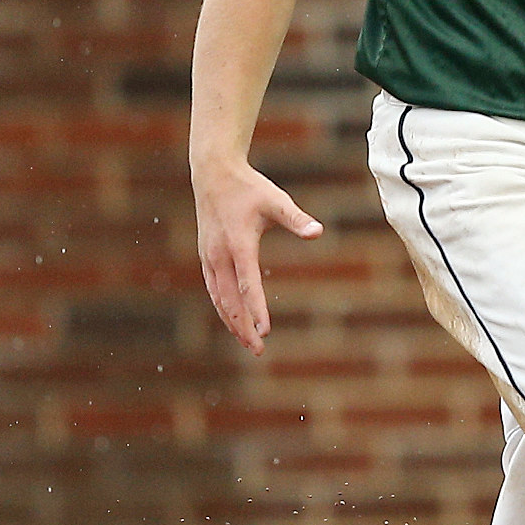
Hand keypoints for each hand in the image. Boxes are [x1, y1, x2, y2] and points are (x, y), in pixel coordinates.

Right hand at [194, 159, 322, 354]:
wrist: (213, 174)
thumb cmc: (250, 188)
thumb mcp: (276, 201)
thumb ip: (297, 219)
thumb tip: (317, 232)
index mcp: (238, 244)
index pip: (247, 284)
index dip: (256, 309)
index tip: (265, 331)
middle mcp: (219, 255)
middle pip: (229, 300)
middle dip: (243, 326)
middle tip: (258, 350)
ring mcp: (209, 257)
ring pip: (218, 298)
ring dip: (232, 322)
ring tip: (247, 343)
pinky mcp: (206, 257)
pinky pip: (213, 289)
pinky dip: (223, 308)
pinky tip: (234, 320)